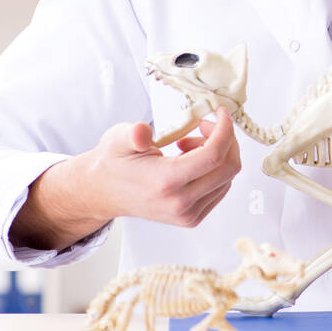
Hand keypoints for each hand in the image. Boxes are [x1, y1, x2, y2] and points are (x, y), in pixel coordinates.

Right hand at [86, 107, 241, 227]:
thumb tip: (142, 132)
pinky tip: (191, 160)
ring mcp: (187, 215)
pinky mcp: (192, 218)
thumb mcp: (118, 140)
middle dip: (224, 139)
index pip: (213, 156)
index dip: (224, 130)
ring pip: (228, 177)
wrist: (102, 193)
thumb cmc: (113, 163)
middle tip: (202, 124)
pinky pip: (221, 187)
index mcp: (164, 182)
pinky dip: (214, 168)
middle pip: (229, 167)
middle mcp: (180, 204)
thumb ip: (132, 135)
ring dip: (218, 154)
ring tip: (187, 145)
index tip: (220, 112)